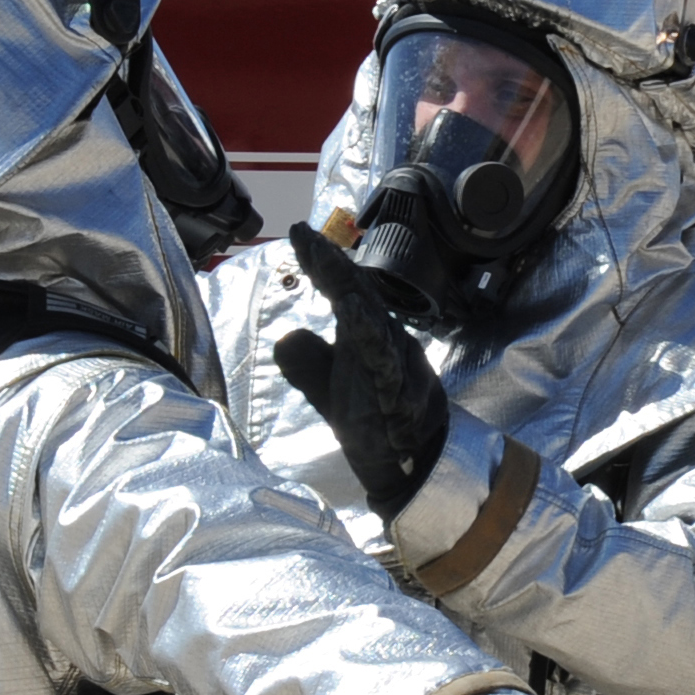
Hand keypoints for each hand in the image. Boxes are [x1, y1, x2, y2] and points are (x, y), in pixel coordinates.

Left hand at [273, 222, 448, 519]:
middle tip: (310, 239)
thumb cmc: (371, 418)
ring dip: (351, 293)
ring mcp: (392, 364)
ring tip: (329, 269)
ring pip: (373, 322)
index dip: (320, 262)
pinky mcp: (397, 392)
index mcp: (361, 335)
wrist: (408, 461)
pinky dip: (372, 341)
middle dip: (333, 265)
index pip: (340, 291)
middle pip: (357, 294)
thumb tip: (286, 336)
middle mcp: (380, 340)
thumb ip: (307, 363)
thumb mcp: (328, 390)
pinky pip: (385, 364)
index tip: (298, 232)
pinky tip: (356, 319)